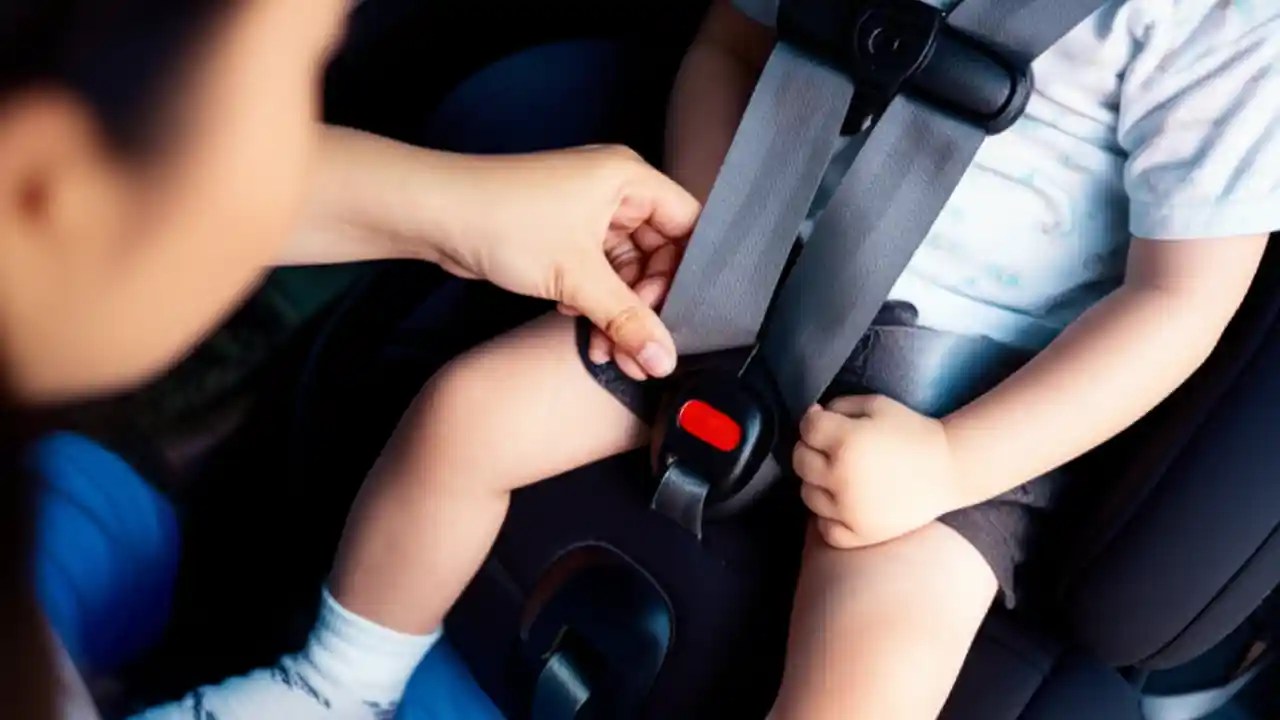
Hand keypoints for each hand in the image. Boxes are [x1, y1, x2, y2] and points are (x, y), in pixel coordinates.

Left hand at [431, 145, 698, 378]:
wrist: (435, 215)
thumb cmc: (504, 220)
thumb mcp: (576, 276)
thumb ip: (627, 320)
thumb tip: (664, 359)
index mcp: (629, 178)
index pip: (687, 225)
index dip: (687, 272)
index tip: (678, 315)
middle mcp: (614, 191)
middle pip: (658, 254)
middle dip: (647, 304)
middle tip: (638, 347)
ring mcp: (588, 213)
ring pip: (626, 270)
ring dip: (618, 312)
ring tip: (606, 349)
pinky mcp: (564, 235)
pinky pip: (598, 273)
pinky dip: (595, 302)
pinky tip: (578, 325)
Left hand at [792, 395, 963, 548]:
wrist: (948, 469)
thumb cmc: (911, 432)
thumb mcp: (875, 405)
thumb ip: (838, 406)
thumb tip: (811, 416)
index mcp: (845, 442)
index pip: (807, 429)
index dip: (814, 421)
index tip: (827, 422)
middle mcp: (840, 478)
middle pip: (800, 461)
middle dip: (812, 449)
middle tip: (833, 449)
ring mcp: (848, 511)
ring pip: (807, 494)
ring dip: (818, 482)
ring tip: (841, 476)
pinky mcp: (859, 535)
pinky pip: (825, 528)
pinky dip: (829, 516)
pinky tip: (844, 503)